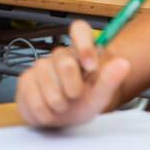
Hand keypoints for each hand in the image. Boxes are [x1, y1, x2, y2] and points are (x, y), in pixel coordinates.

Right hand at [16, 20, 130, 127]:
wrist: (60, 120)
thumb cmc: (81, 103)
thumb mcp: (100, 96)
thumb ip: (110, 79)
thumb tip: (124, 62)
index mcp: (80, 54)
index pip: (79, 29)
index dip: (84, 45)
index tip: (90, 67)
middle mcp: (59, 56)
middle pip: (65, 63)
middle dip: (73, 88)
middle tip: (75, 97)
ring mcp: (40, 66)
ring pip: (48, 83)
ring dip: (59, 103)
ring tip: (62, 106)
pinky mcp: (25, 79)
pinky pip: (34, 96)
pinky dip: (45, 111)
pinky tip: (49, 110)